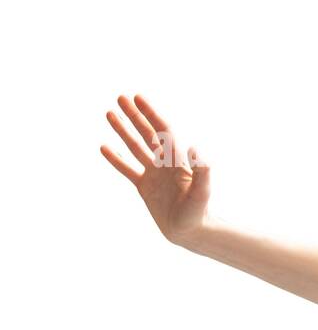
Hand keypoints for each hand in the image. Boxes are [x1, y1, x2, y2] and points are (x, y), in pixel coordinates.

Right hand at [100, 93, 210, 246]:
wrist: (190, 232)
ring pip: (135, 147)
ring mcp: (153, 174)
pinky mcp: (145, 187)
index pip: (162, 131)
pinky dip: (115, 159)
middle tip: (120, 97)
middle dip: (134, 116)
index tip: (138, 98)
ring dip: (123, 130)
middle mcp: (165, 163)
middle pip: (147, 133)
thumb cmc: (198, 212)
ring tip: (109, 113)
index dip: (151, 114)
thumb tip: (194, 147)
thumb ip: (201, 170)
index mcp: (177, 160)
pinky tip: (104, 147)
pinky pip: (127, 169)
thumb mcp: (202, 191)